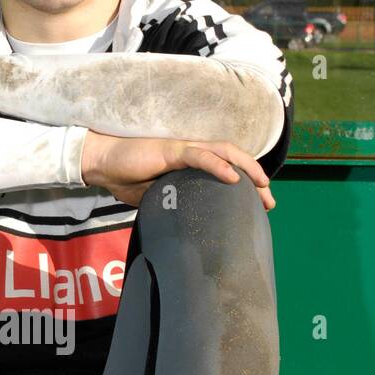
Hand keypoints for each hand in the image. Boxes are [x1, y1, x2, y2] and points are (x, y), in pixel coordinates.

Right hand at [81, 129, 275, 211]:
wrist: (104, 163)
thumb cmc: (125, 177)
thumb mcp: (155, 198)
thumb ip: (173, 205)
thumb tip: (184, 225)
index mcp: (190, 164)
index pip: (225, 170)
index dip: (246, 184)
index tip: (260, 205)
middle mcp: (192, 152)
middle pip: (233, 160)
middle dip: (255, 179)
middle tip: (270, 201)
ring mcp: (183, 149)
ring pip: (224, 152)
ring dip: (246, 167)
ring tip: (262, 184)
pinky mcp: (172, 151)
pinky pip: (200, 156)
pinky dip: (219, 165)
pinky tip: (233, 177)